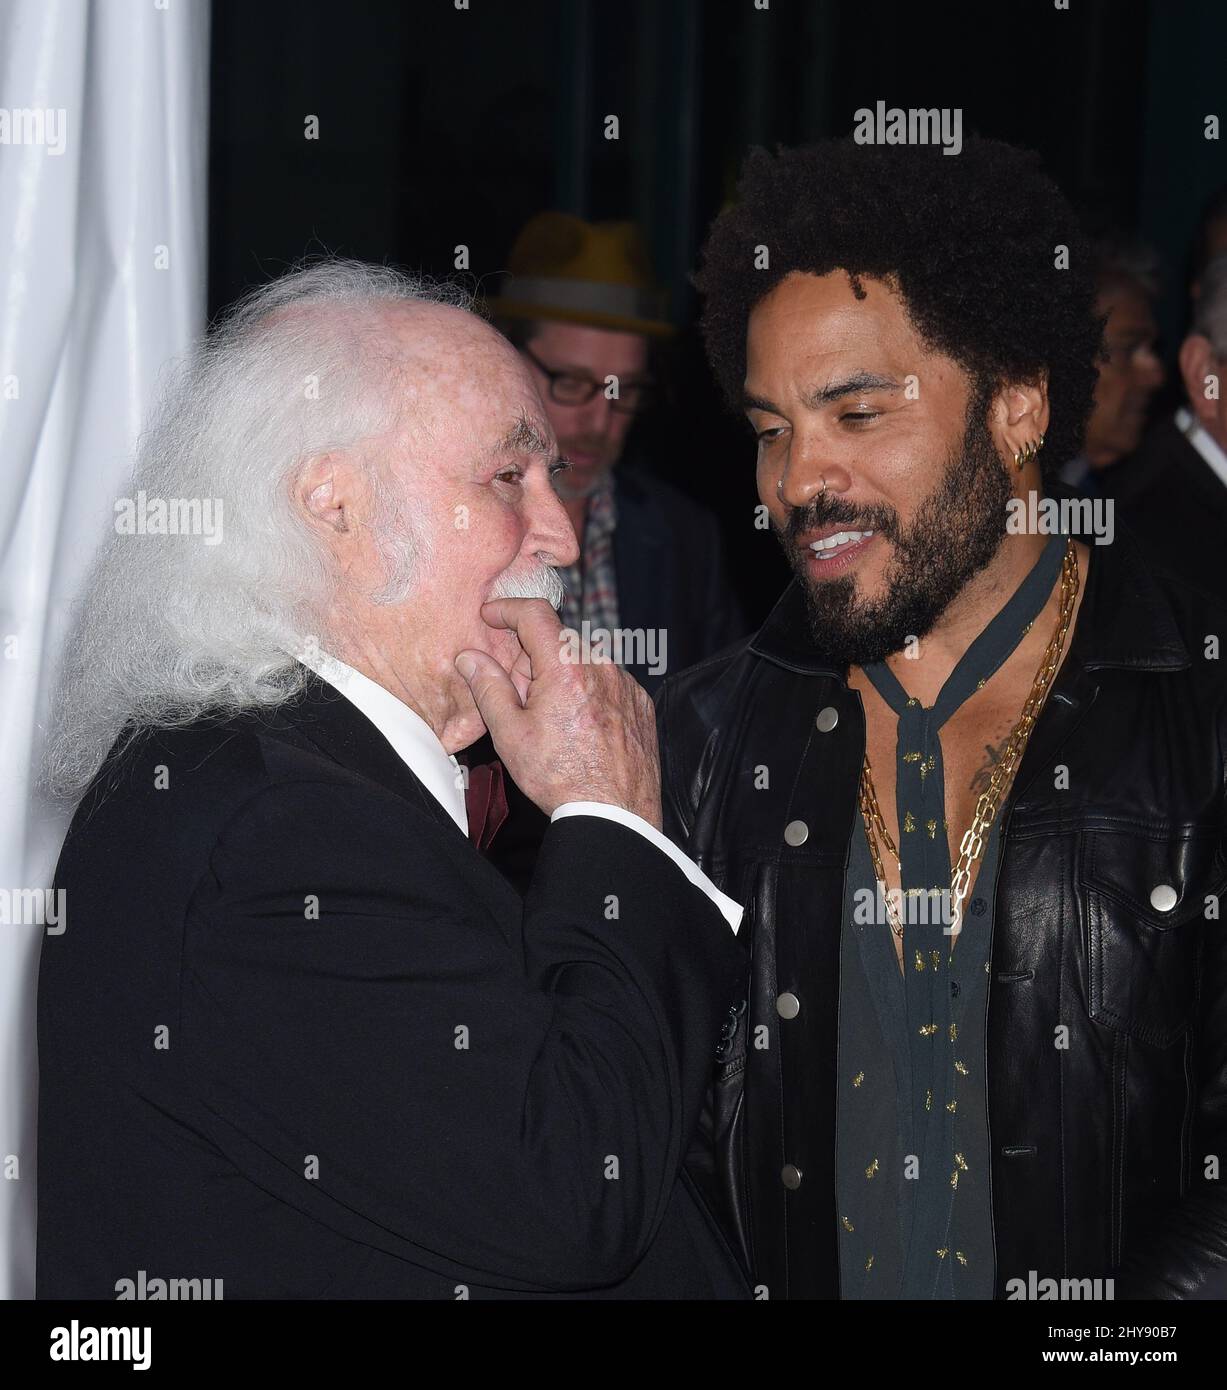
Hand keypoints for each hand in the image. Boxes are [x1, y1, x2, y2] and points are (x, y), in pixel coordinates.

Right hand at [455, 599, 662, 828]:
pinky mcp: (640, 702)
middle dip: (531, 662)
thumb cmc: (560, 777)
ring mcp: (626, 683)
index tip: (491, 616)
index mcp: (567, 666)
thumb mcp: (510, 734)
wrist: (615, 815)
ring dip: (561, 678)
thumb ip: (488, 688)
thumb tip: (470, 658)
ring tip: (552, 724)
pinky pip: (607, 683)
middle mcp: (602, 665)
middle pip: (557, 643)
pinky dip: (587, 694)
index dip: (507, 609)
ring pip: (582, 663)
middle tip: (518, 701)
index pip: (534, 613)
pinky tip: (579, 730)